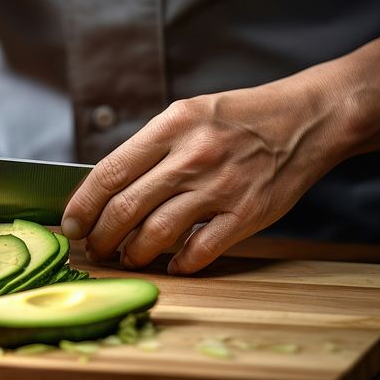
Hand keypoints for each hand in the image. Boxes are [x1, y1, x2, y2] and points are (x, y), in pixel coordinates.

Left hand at [61, 82, 346, 274]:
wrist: (308, 120)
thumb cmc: (241, 119)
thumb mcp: (189, 114)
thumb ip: (152, 148)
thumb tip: (108, 189)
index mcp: (172, 126)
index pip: (109, 173)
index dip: (83, 205)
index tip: (71, 224)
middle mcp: (193, 156)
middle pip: (126, 208)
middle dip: (102, 237)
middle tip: (95, 249)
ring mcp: (221, 186)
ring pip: (157, 234)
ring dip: (134, 254)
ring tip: (128, 258)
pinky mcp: (248, 214)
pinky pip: (201, 251)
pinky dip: (180, 264)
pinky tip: (173, 265)